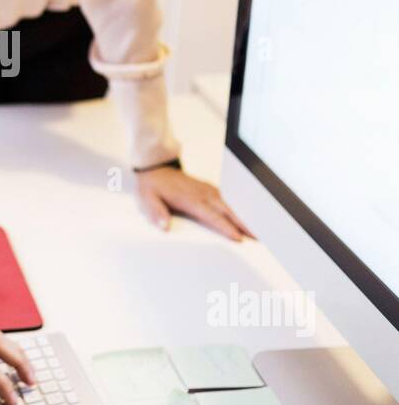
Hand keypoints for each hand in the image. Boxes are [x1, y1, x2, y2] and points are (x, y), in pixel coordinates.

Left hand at [136, 166, 253, 241]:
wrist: (155, 166)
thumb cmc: (151, 186)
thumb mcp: (146, 199)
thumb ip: (155, 212)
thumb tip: (164, 226)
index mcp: (190, 199)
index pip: (211, 215)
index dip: (225, 227)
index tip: (238, 238)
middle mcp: (203, 194)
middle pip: (228, 211)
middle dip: (244, 224)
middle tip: (259, 237)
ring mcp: (207, 191)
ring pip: (230, 205)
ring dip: (245, 218)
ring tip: (259, 231)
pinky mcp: (209, 190)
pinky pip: (227, 201)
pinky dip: (238, 210)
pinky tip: (247, 219)